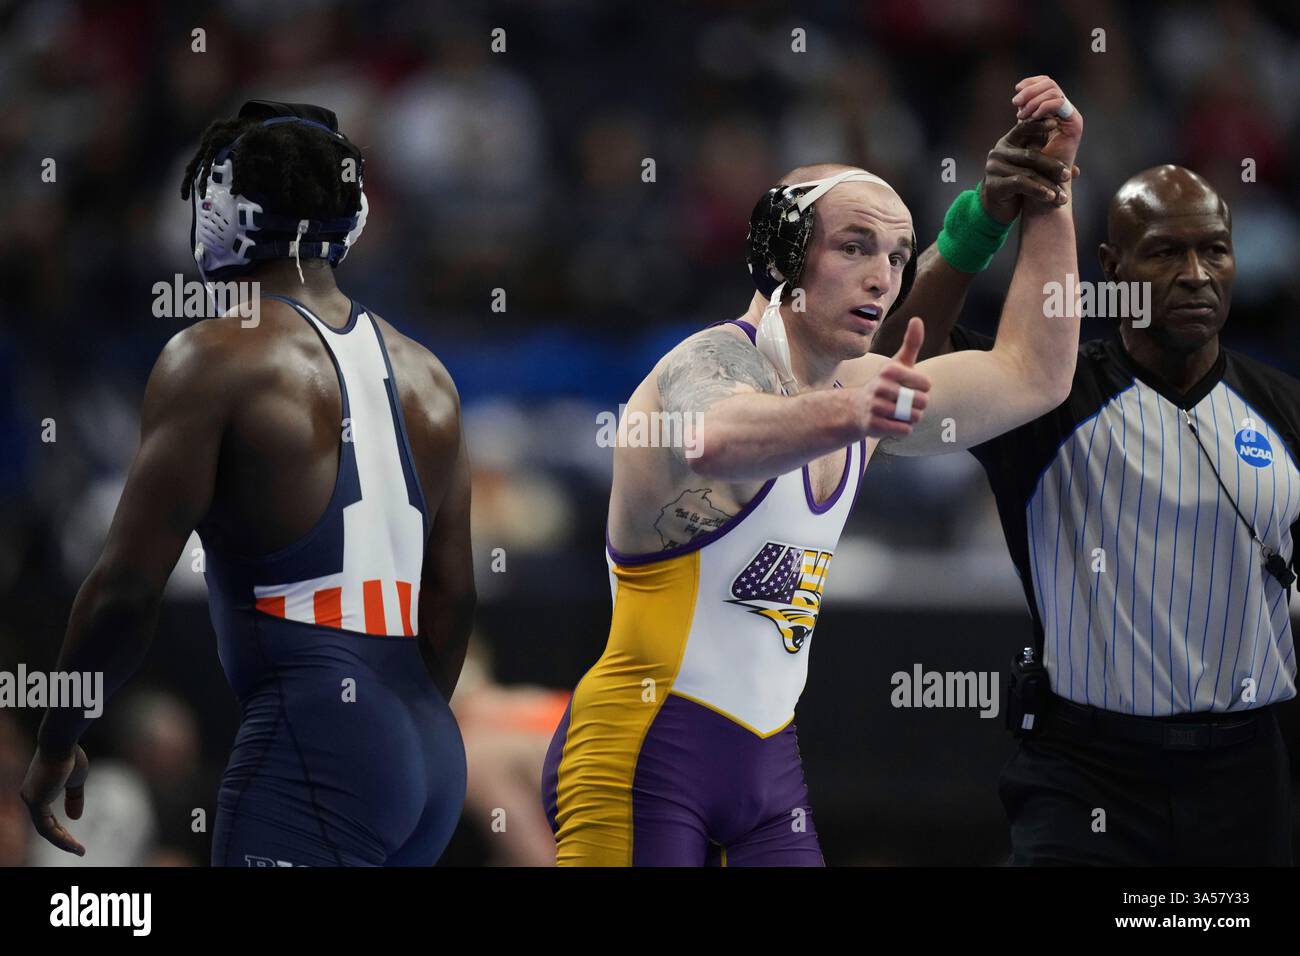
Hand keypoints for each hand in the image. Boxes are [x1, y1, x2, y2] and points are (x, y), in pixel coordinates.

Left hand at [20, 744, 89, 855]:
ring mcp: (31, 800)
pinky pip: (46, 827)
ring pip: (45, 830)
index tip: (75, 839)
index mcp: (38, 791)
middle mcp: (30, 797)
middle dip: (62, 839)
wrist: (62, 742)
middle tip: (79, 849)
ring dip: (63, 842)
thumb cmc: (70, 756)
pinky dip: (60, 837)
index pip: (47, 817)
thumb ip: (74, 799)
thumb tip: (75, 818)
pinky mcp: (36, 802)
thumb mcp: (76, 781)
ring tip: (79, 850)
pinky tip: (72, 843)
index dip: (62, 829)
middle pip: (45, 827)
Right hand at [859, 316, 930, 438]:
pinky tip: (892, 422)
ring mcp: (876, 406)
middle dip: (918, 405)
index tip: (908, 386)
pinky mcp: (874, 424)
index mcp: (889, 370)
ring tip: (898, 412)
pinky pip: (904, 430)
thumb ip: (911, 343)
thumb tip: (917, 319)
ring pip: (914, 417)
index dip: (922, 388)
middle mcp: (881, 387)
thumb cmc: (885, 384)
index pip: (926, 384)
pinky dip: (903, 429)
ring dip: (911, 418)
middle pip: (922, 402)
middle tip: (903, 402)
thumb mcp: (897, 363)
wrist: (856, 409)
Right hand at [980, 118, 1080, 224]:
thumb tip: (1077, 171)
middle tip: (1067, 176)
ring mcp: (993, 168)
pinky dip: (1037, 190)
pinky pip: (1020, 183)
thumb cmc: (1017, 186)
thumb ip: (1047, 163)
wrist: (998, 208)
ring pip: (1028, 172)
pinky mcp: (993, 184)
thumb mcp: (1030, 169)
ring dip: (1048, 184)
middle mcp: (998, 152)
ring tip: (1061, 195)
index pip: (1023, 127)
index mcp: (1008, 142)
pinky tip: (1049, 197)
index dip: (1039, 124)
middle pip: (1031, 155)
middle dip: (1052, 166)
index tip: (1056, 123)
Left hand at [1011, 75, 1083, 170]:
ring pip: (1054, 91)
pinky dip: (1043, 107)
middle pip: (1050, 84)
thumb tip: (1018, 99)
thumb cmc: (1030, 162)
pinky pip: (1059, 104)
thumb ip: (1026, 116)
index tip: (1017, 89)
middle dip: (1030, 90)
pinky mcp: (1075, 124)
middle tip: (1016, 102)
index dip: (1031, 83)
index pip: (1047, 83)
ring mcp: (1072, 117)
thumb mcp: (1025, 133)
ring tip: (1021, 114)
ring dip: (1034, 100)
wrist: (1043, 183)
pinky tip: (1031, 117)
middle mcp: (1065, 111)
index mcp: (1055, 111)